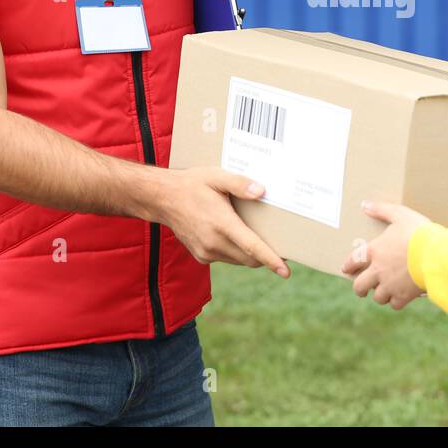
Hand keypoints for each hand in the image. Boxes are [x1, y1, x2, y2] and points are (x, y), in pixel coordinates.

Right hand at [158, 167, 289, 276]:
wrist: (161, 198)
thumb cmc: (191, 184)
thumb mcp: (216, 176)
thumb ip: (240, 184)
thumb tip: (262, 191)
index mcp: (221, 224)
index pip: (252, 247)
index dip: (271, 260)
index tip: (286, 271)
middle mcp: (213, 242)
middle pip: (249, 258)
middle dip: (266, 256)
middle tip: (279, 243)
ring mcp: (206, 252)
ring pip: (239, 260)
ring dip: (250, 253)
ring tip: (255, 234)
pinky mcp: (201, 256)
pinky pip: (226, 258)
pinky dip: (235, 251)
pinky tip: (232, 234)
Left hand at [340, 201, 430, 309]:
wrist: (436, 255)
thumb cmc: (418, 232)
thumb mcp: (400, 214)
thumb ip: (382, 210)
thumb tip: (364, 205)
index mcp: (375, 251)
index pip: (354, 260)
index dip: (349, 265)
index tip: (346, 269)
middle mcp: (378, 270)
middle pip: (360, 286)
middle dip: (359, 288)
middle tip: (362, 289)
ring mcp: (390, 285)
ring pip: (378, 297)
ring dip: (380, 294)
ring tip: (384, 292)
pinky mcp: (404, 296)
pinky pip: (395, 304)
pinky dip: (396, 301)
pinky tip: (400, 297)